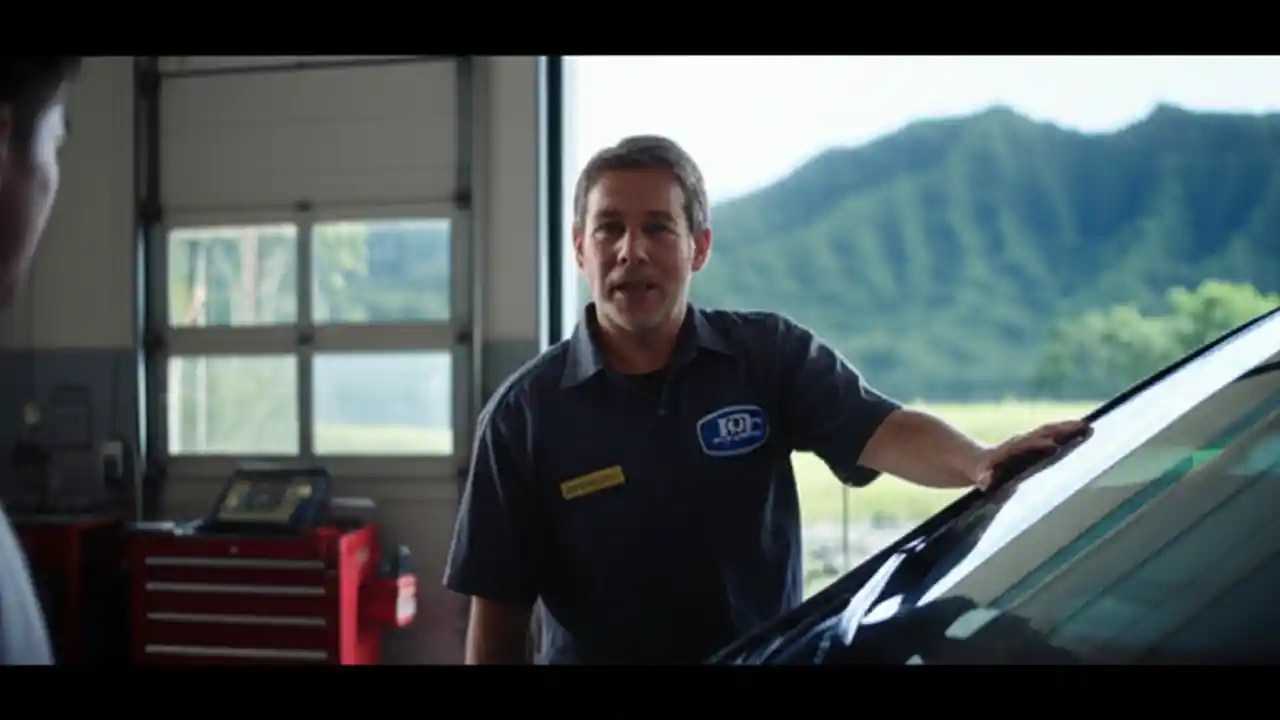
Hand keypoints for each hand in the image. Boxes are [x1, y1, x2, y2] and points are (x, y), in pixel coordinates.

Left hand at [973, 419, 1091, 491]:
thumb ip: (983, 478)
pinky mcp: (1036, 441)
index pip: (1026, 444)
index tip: (1054, 446)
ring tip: (1088, 426)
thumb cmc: (982, 473)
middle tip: (1082, 427)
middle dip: (1061, 430)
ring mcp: (1029, 440)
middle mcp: (1021, 441)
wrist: (979, 461)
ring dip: (1068, 427)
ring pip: (1050, 430)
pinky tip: (1083, 429)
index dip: (1038, 445)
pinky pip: (1053, 433)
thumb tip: (984, 481)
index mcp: (1010, 450)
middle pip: (1043, 432)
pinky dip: (1068, 429)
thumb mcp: (980, 476)